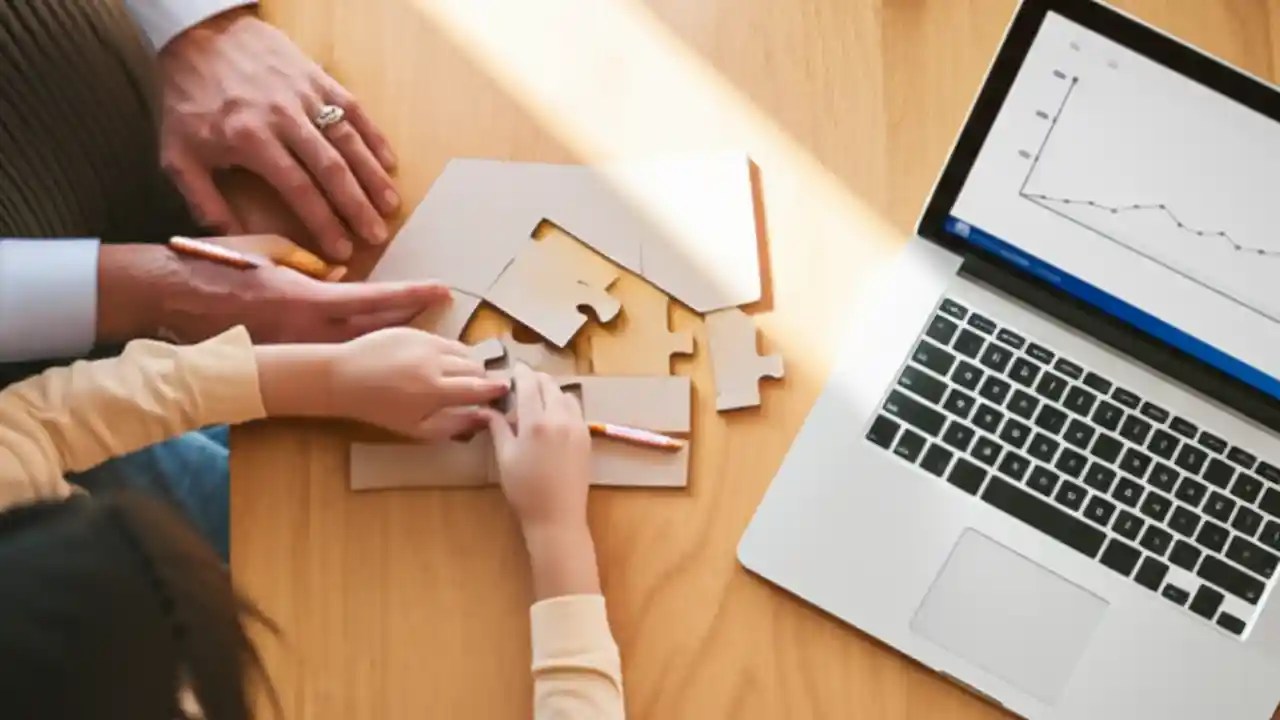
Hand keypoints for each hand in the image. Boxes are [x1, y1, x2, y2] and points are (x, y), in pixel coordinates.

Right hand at [96, 240, 448, 345]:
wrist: (168, 299)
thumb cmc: (216, 266)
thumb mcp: (268, 250)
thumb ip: (309, 262)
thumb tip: (342, 272)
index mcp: (308, 298)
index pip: (375, 298)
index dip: (411, 295)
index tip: (442, 290)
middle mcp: (308, 331)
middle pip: (375, 329)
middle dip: (411, 320)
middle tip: (443, 312)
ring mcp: (297, 351)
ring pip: (355, 346)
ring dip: (388, 339)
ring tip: (422, 330)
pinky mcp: (284, 362)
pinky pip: (330, 357)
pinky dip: (355, 351)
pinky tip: (375, 351)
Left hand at [158, 9, 398, 259]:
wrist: (200, 36)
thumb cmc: (190, 100)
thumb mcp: (179, 154)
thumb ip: (204, 201)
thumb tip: (235, 242)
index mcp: (250, 139)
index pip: (297, 188)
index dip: (323, 222)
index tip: (342, 250)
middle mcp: (284, 118)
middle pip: (331, 169)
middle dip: (357, 206)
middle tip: (377, 236)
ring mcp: (306, 95)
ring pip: (348, 141)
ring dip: (372, 176)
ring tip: (391, 207)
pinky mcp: (319, 78)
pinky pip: (354, 110)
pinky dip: (374, 137)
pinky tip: (390, 163)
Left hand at [256, 328, 510, 439]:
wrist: (344, 377)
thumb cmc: (381, 410)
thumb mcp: (417, 428)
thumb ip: (454, 425)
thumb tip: (485, 418)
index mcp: (436, 390)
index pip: (480, 387)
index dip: (496, 389)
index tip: (505, 391)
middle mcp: (435, 362)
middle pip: (475, 366)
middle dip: (482, 377)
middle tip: (482, 387)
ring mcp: (426, 342)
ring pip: (462, 351)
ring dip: (468, 363)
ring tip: (460, 376)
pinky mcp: (416, 330)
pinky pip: (444, 341)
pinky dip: (449, 353)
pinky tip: (439, 364)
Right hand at [487, 364, 593, 534]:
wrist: (557, 516)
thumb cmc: (524, 490)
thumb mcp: (505, 457)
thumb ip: (498, 427)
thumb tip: (487, 408)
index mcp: (536, 422)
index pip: (529, 385)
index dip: (520, 373)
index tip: (514, 367)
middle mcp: (560, 419)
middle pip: (549, 386)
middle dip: (536, 379)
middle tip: (523, 382)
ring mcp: (578, 427)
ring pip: (565, 395)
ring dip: (551, 391)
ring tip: (537, 399)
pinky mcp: (587, 437)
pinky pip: (576, 410)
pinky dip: (564, 404)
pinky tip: (552, 415)